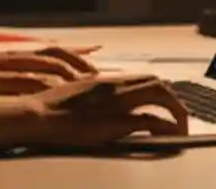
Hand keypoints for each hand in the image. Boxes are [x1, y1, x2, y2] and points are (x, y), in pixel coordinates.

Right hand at [0, 48, 97, 96]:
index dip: (71, 53)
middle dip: (77, 62)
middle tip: (99, 73)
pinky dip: (39, 84)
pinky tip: (55, 91)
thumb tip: (19, 91)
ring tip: (87, 81)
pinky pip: (18, 79)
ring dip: (65, 72)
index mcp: (4, 56)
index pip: (45, 50)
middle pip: (50, 54)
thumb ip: (1, 82)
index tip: (93, 59)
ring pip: (39, 64)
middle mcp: (4, 56)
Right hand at [0, 74, 188, 154]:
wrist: (36, 116)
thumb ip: (96, 99)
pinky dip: (166, 126)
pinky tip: (169, 137)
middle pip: (157, 82)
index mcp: (106, 81)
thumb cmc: (49, 111)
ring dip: (176, 111)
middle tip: (179, 120)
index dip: (161, 92)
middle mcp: (115, 86)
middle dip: (174, 100)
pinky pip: (151, 119)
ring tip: (179, 129)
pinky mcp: (116, 119)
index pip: (144, 78)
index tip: (167, 107)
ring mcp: (117, 101)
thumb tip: (108, 108)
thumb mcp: (76, 98)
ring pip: (160, 93)